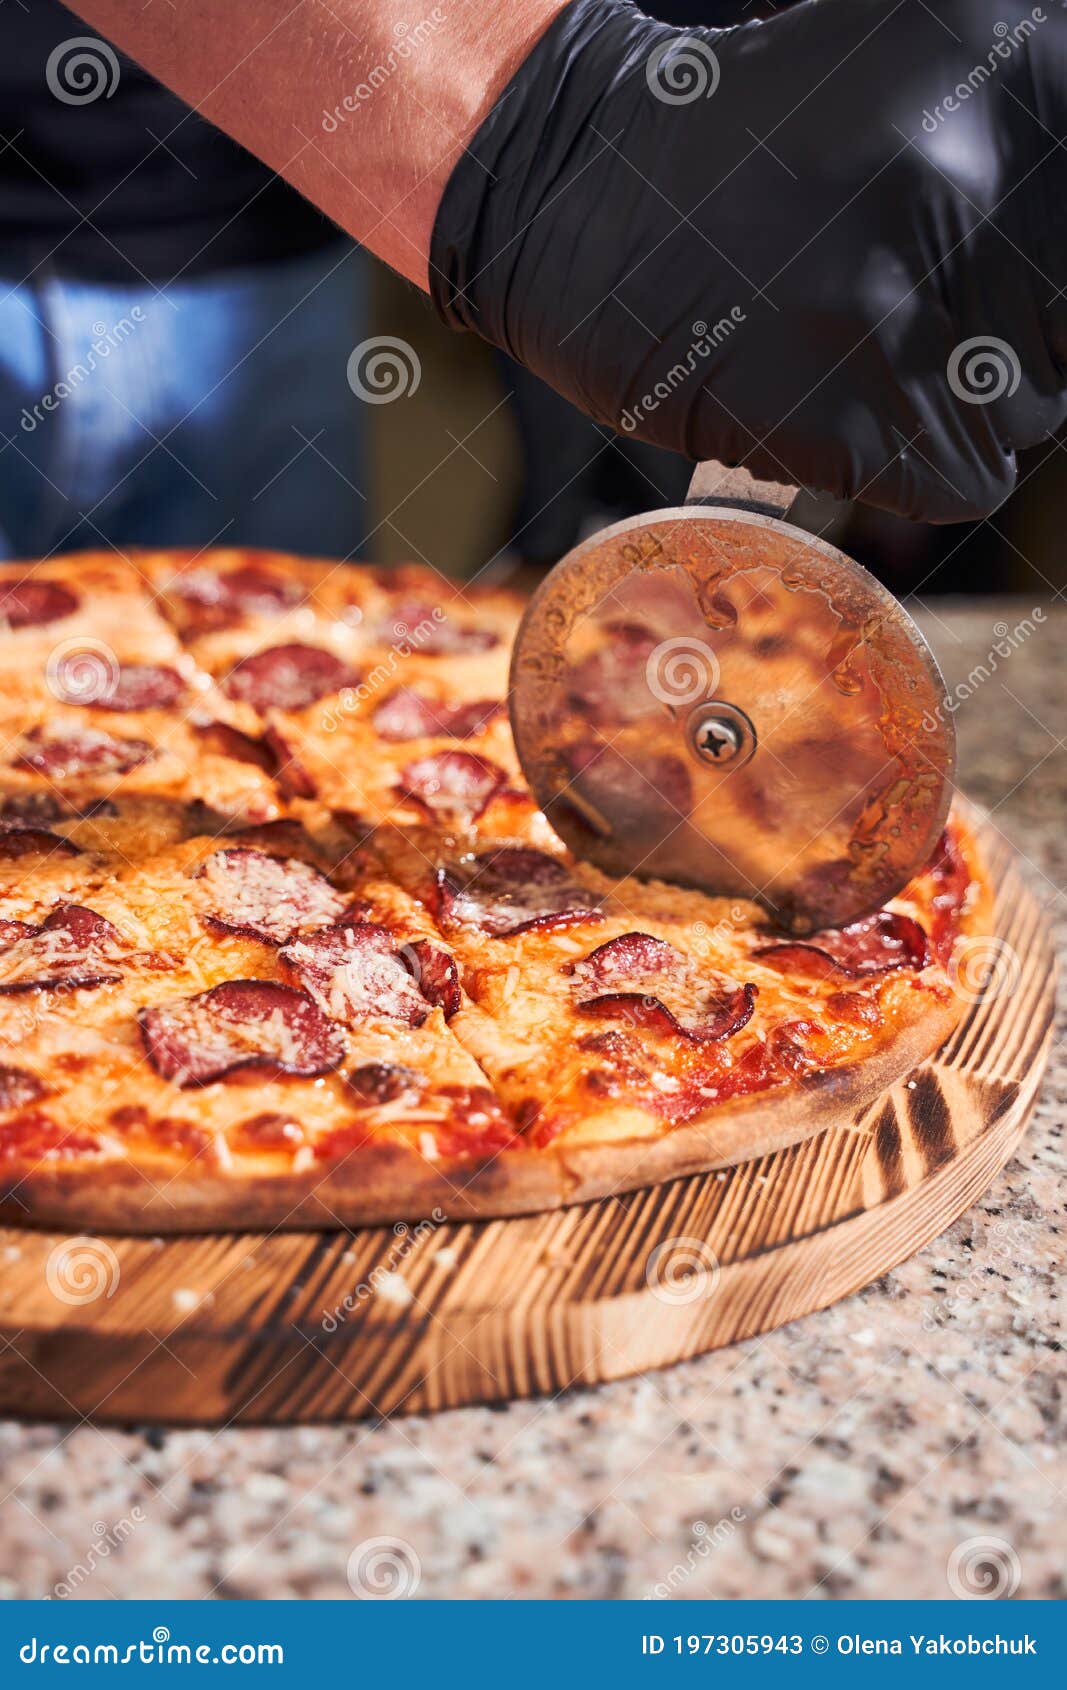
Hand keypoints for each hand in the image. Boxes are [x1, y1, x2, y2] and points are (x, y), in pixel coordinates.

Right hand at [430, 0, 1066, 521]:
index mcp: (984, 86)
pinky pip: (958, 482)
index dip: (1035, 301)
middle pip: (1060, 340)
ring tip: (862, 367)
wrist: (569, 195)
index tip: (978, 303)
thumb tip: (1053, 290)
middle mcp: (955, 187)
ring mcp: (895, 305)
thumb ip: (995, 146)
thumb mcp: (890, 73)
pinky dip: (911, 472)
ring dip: (952, 414)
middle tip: (902, 329)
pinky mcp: (843, 408)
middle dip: (995, 351)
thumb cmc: (725, 145)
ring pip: (1022, 417)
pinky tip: (843, 420)